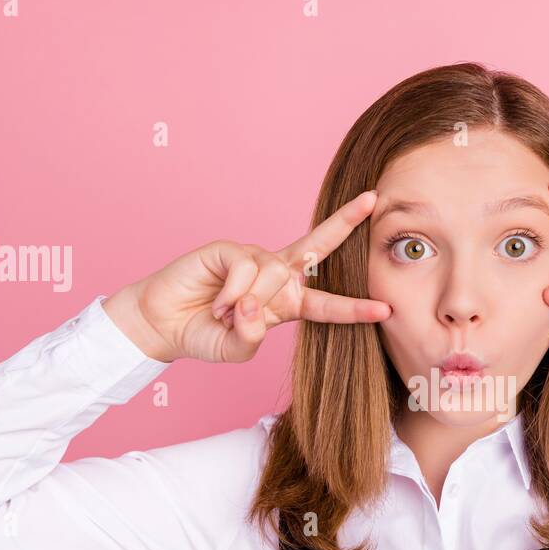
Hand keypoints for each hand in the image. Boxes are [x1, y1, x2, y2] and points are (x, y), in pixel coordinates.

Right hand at [104, 191, 390, 363]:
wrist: (163, 323)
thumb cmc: (204, 335)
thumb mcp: (236, 349)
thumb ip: (250, 336)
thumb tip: (252, 305)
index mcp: (287, 304)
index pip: (327, 304)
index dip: (354, 309)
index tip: (384, 309)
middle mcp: (277, 277)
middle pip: (318, 248)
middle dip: (345, 222)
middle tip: (373, 200)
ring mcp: (255, 260)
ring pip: (274, 274)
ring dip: (248, 302)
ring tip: (223, 313)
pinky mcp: (231, 249)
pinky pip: (246, 267)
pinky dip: (232, 291)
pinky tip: (216, 300)